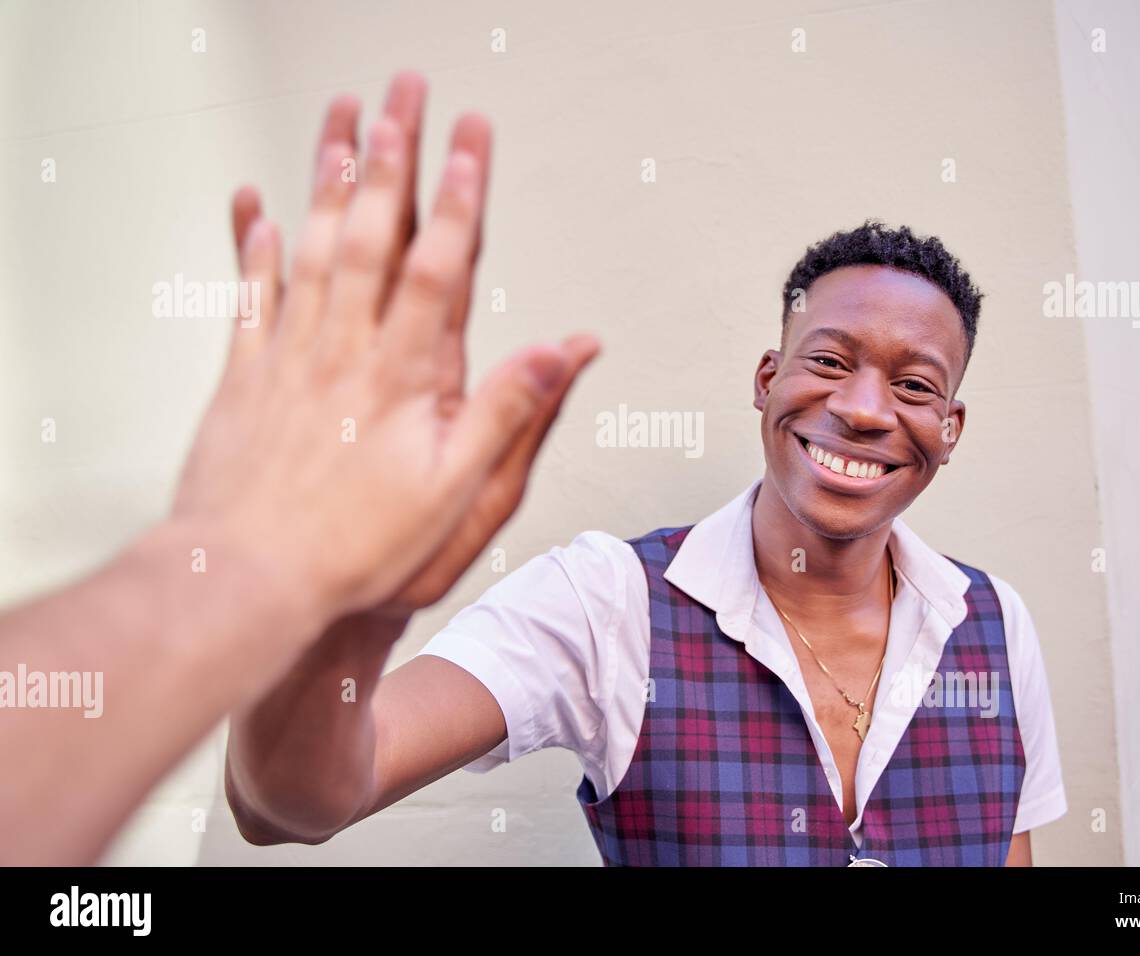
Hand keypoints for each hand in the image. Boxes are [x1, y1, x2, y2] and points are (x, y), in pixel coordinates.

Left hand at [175, 71, 599, 626]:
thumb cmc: (357, 549)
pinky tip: (257, 204)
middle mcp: (347, 350)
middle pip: (374, 230)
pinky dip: (252, 243)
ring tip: (344, 118)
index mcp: (407, 374)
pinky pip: (248, 293)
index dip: (459, 195)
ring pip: (312, 243)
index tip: (470, 139)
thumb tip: (567, 349)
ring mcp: (291, 356)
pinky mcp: (245, 377)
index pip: (441, 264)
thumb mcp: (464, 493)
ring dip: (329, 176)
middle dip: (394, 154)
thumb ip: (514, 409)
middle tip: (404, 91)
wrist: (248, 581)